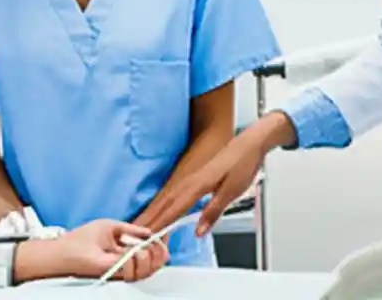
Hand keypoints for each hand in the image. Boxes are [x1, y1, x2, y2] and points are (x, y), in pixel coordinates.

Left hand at [56, 219, 168, 281]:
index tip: (164, 237)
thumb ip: (131, 231)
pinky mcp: (110, 274)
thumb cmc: (82, 240)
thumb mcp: (110, 228)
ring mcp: (119, 271)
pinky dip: (133, 266)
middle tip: (154, 247)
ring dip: (147, 261)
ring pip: (145, 272)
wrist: (60, 253)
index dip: (162, 247)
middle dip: (159, 255)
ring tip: (140, 252)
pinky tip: (130, 257)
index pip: (152, 253)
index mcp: (127, 251)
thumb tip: (150, 232)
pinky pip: (129, 274)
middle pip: (154, 265)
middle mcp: (126, 263)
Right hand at [135, 117, 283, 236]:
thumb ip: (213, 211)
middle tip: (133, 236)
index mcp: (196, 186)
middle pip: (162, 206)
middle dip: (147, 221)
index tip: (146, 237)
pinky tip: (156, 210)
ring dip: (150, 214)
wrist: (248, 144)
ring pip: (164, 200)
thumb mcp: (232, 192)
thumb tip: (199, 231)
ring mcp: (188, 180)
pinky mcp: (191, 179)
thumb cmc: (242, 165)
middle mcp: (187, 183)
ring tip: (138, 226)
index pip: (173, 210)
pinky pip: (170, 195)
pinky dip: (160, 206)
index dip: (159, 225)